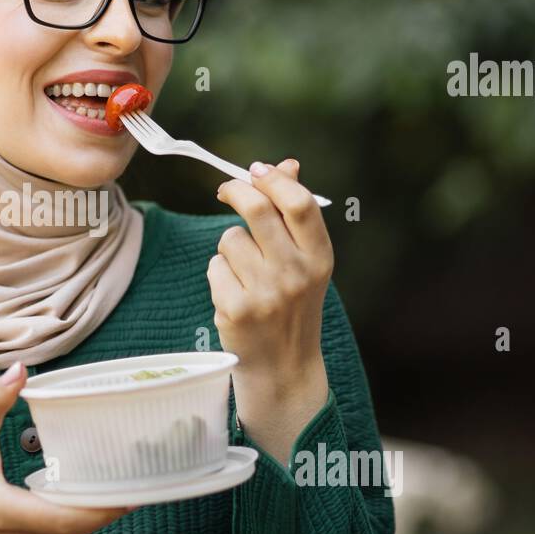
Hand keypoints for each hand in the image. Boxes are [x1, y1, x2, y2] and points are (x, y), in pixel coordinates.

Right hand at [0, 361, 135, 533]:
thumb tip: (19, 370)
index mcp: (7, 512)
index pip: (66, 517)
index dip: (104, 504)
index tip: (133, 481)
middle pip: (84, 524)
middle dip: (115, 498)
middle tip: (142, 463)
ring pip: (83, 532)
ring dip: (107, 506)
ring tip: (131, 472)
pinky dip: (92, 514)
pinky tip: (105, 489)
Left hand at [209, 158, 333, 465]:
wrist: (284, 369)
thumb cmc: (292, 306)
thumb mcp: (306, 263)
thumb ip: (295, 215)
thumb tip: (287, 164)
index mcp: (320, 258)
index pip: (299, 203)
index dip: (274, 178)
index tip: (256, 170)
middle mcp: (296, 274)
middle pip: (256, 209)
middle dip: (235, 191)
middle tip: (225, 190)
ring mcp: (266, 293)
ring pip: (229, 238)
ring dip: (229, 248)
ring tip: (244, 273)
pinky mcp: (236, 309)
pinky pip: (214, 267)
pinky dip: (219, 275)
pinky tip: (234, 295)